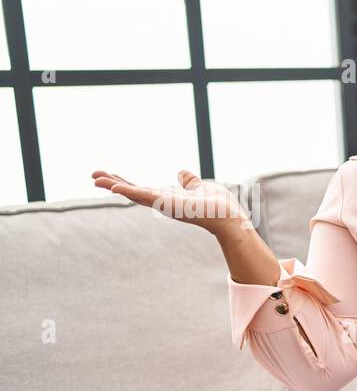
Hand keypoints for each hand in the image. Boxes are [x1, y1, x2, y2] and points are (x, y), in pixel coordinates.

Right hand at [91, 169, 249, 235]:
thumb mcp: (198, 187)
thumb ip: (189, 181)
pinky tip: (114, 186)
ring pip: (135, 193)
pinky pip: (145, 196)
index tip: (108, 176)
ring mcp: (164, 205)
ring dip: (115, 185)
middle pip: (133, 192)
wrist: (229, 216)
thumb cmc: (218, 205)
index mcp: (168, 199)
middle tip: (93, 176)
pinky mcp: (168, 205)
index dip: (125, 182)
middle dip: (113, 183)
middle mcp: (163, 203)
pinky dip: (129, 191)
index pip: (142, 189)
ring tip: (96, 178)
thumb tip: (181, 173)